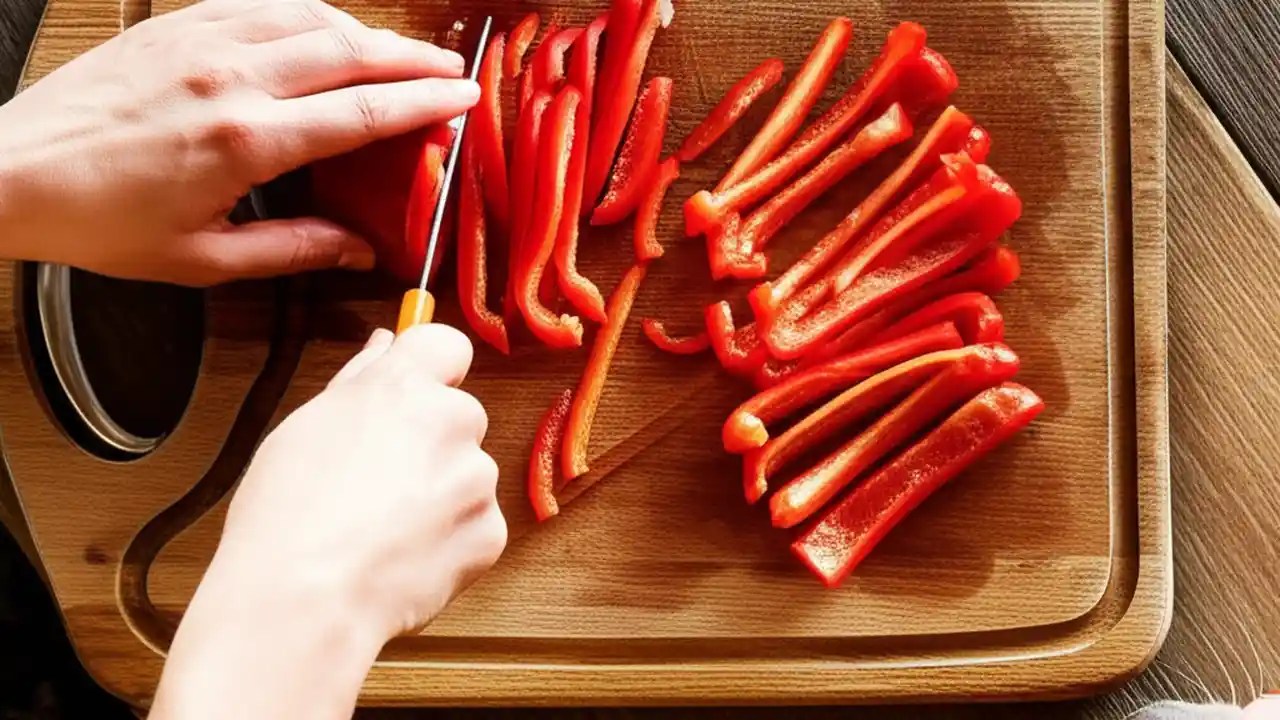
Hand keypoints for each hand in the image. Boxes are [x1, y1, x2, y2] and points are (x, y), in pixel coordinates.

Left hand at [0, 0, 478, 285]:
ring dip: (366, 32)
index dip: (423, 103)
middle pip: (349, 51)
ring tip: (397, 52)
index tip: (461, 100)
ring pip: (310, 17)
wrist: (11, 173)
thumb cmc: (98, 220)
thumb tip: (356, 251)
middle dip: (411, 59)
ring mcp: (201, 42)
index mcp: (245, 140)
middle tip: (448, 69)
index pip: (362, 113)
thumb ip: (293, 250)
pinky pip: (260, 4)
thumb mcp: (204, 259)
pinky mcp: (175, 26)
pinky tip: (324, 28)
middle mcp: (230, 78)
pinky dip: (307, 14)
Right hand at [152, 325, 503, 719]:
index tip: (414, 394)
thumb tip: (385, 345)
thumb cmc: (287, 518)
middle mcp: (450, 421)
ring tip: (380, 529)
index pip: (447, 345)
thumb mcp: (304, 427)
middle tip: (376, 483)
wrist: (303, 602)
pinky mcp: (489, 532)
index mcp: (401, 386)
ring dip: (439, 496)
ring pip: (467, 475)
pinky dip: (449, 542)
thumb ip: (359, 379)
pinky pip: (476, 527)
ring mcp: (476, 478)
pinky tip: (402, 556)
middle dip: (430, 444)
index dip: (432, 370)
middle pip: (458, 416)